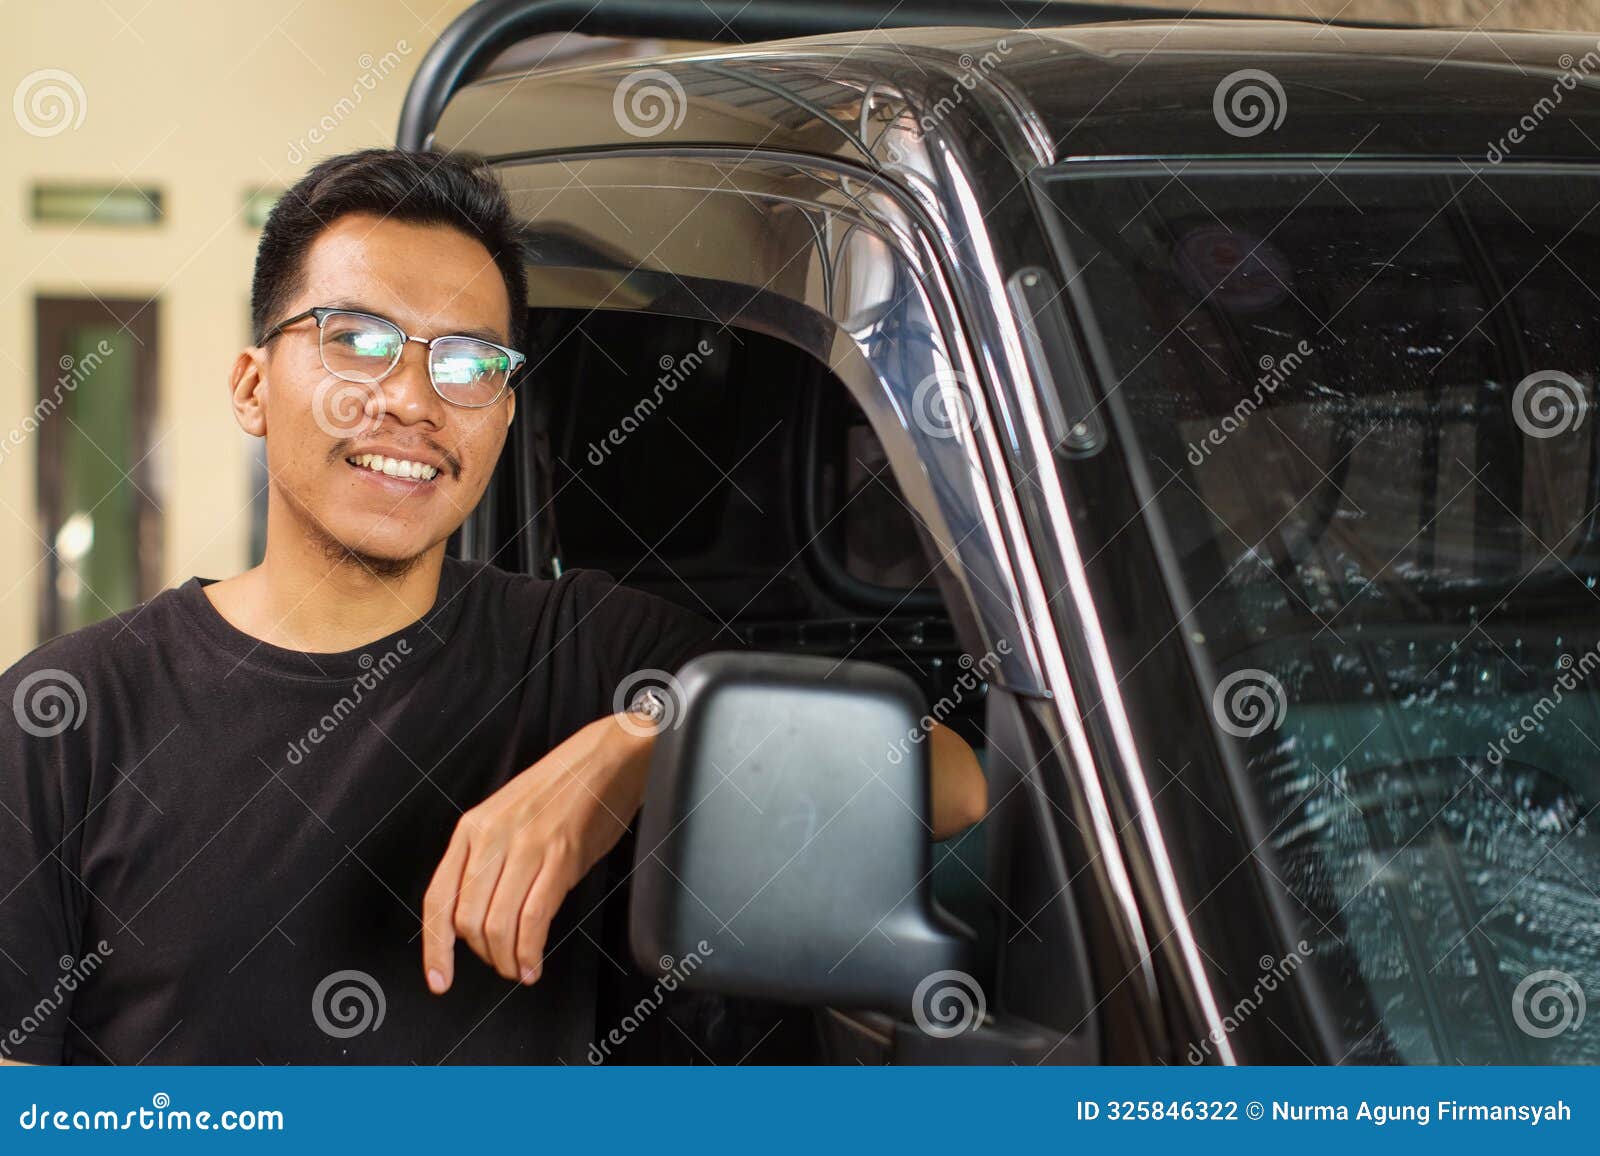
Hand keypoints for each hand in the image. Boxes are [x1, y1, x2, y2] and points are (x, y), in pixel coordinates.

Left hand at [421, 712, 653, 991]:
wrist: (606, 758)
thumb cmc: (563, 789)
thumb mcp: (508, 818)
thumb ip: (490, 861)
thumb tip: (483, 916)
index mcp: (472, 827)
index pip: (438, 897)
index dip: (434, 947)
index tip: (438, 979)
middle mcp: (491, 837)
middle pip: (466, 919)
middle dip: (483, 955)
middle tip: (501, 964)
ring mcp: (525, 846)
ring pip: (497, 925)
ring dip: (508, 960)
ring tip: (520, 968)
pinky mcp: (560, 857)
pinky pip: (533, 918)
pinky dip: (530, 952)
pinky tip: (535, 964)